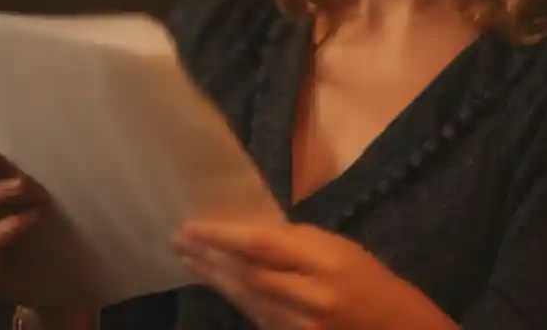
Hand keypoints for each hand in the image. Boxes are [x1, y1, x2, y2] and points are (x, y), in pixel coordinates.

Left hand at [171, 219, 457, 329]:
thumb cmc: (368, 278)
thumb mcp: (338, 248)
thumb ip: (294, 242)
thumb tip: (245, 230)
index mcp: (325, 261)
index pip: (261, 245)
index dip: (221, 236)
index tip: (191, 226)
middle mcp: (311, 297)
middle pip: (247, 275)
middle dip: (209, 257)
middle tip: (178, 240)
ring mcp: (302, 326)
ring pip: (246, 298)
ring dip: (214, 278)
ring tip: (188, 259)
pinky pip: (258, 317)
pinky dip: (235, 297)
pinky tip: (217, 282)